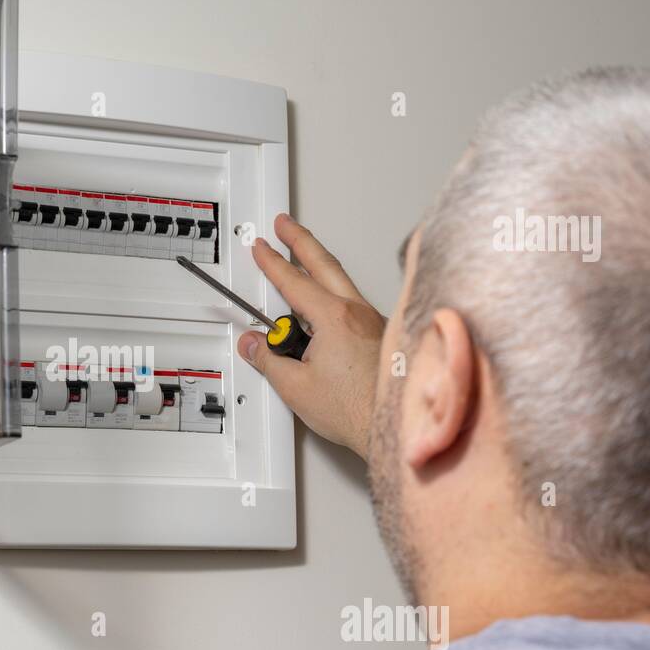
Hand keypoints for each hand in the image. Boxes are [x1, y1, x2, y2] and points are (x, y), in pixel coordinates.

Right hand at [238, 214, 383, 459]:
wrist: (395, 425)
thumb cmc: (357, 409)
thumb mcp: (296, 386)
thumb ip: (269, 360)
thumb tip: (254, 345)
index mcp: (334, 318)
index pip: (293, 281)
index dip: (272, 262)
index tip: (260, 247)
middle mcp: (358, 312)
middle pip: (323, 264)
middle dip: (300, 240)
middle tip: (284, 224)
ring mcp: (374, 321)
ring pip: (341, 281)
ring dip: (319, 265)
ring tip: (302, 257)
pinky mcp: (382, 334)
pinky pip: (352, 304)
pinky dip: (334, 295)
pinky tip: (323, 308)